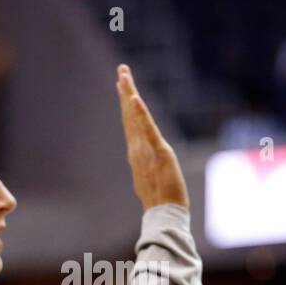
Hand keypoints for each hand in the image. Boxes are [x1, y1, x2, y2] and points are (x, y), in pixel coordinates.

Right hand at [116, 63, 188, 209]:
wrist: (164, 214)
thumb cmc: (162, 202)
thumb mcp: (154, 181)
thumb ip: (150, 171)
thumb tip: (146, 169)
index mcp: (137, 153)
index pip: (131, 123)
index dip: (127, 104)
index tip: (123, 84)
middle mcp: (137, 148)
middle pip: (129, 115)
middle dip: (125, 91)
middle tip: (121, 70)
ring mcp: (145, 149)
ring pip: (134, 118)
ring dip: (128, 95)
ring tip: (123, 76)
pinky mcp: (157, 151)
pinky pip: (147, 129)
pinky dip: (139, 114)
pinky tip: (133, 99)